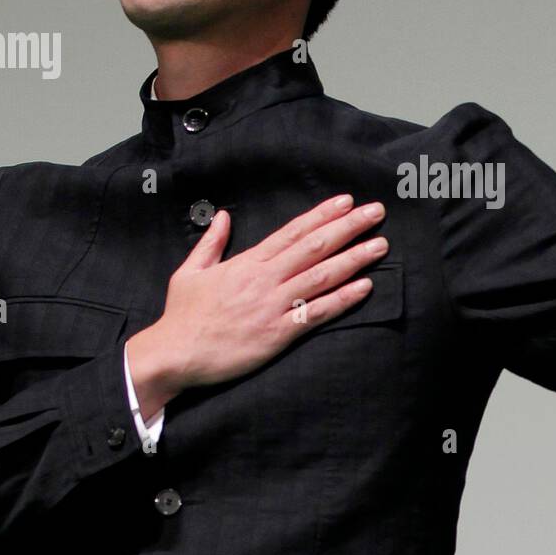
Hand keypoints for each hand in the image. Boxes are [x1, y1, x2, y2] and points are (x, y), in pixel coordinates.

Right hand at [126, 194, 388, 417]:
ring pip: (322, 276)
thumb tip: (224, 216)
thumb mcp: (190, 271)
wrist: (175, 353)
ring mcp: (273, 305)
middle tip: (376, 212)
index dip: (322, 214)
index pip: (292, 231)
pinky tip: (365, 288)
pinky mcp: (278, 333)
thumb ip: (211, 243)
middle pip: (314, 246)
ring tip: (380, 245)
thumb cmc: (182, 315)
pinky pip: (316, 313)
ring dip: (354, 259)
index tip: (346, 201)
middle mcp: (265, 279)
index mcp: (247, 262)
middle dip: (348, 227)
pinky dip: (342, 299)